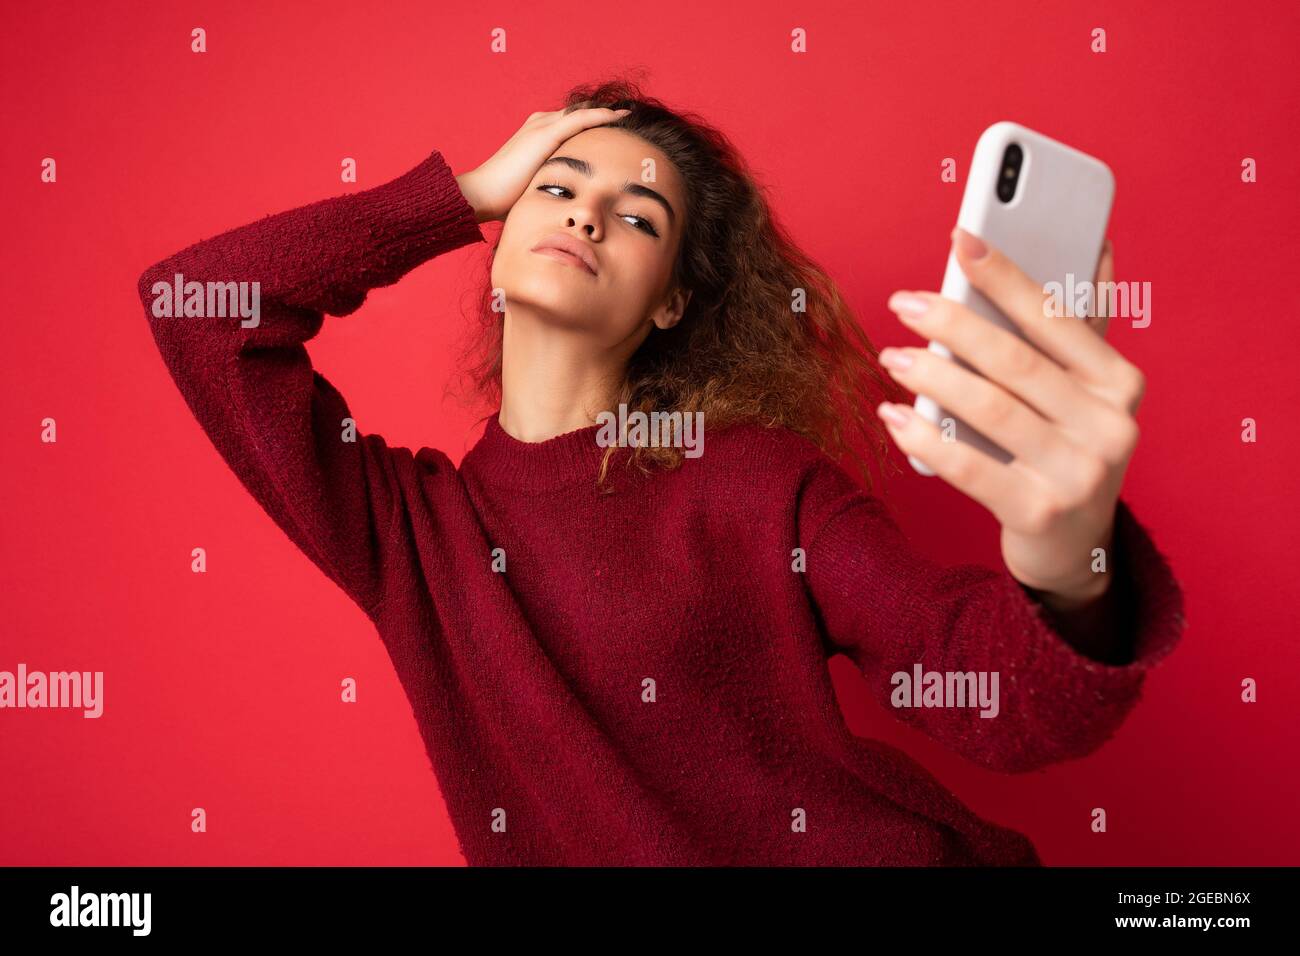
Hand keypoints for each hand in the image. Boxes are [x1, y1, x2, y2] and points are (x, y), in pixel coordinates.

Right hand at [453, 106, 631, 222]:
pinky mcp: (545, 134)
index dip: (594, 126)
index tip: (616, 134)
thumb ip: (551, 188)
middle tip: (629, 120)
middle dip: (604, 117)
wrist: (482, 194)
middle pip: (580, 113)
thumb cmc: (504, 200)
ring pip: (583, 112)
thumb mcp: (535, 188)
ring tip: (630, 115)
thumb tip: (565, 207)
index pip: (572, 124)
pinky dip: (602, 116)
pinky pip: (581, 118)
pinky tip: (620, 117)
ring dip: (607, 113)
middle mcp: (540, 125)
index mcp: (537, 135)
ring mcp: (541, 126)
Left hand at [876, 229, 1142, 607]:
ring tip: (891, 357)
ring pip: (989, 410)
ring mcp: (1079, 473)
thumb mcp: (1087, 391)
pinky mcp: (1040, 513)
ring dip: (931, 377)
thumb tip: (1093, 243)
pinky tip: (892, 415)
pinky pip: (968, 467)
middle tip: (903, 303)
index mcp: (1120, 382)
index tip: (961, 237)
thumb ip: (1086, 326)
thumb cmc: (1068, 450)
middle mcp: (1110, 425)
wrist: (1075, 546)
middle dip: (953, 324)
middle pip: (1015, 361)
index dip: (1005, 274)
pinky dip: (924, 437)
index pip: (1055, 316)